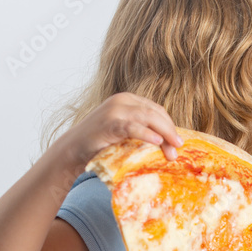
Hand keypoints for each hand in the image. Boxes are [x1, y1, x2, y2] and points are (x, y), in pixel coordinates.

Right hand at [55, 92, 182, 166]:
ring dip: (164, 133)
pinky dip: (146, 134)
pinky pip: (132, 127)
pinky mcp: (108, 123)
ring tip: (173, 148)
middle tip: (179, 148)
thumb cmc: (101, 144)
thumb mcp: (125, 132)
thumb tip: (169, 143)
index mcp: (128, 100)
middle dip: (170, 131)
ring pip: (148, 117)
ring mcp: (114, 110)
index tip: (178, 143)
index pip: (157, 110)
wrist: (72, 150)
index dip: (170, 126)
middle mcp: (122, 100)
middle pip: (155, 113)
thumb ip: (142, 130)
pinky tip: (157, 142)